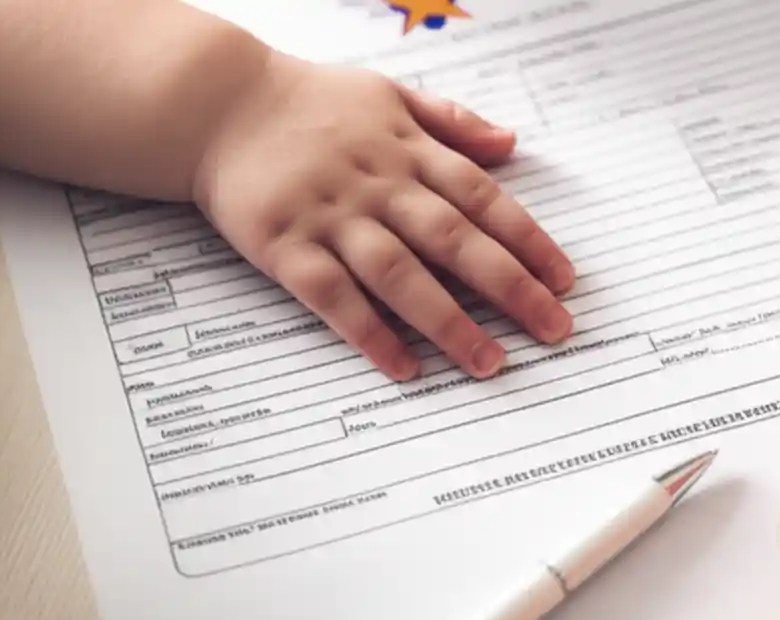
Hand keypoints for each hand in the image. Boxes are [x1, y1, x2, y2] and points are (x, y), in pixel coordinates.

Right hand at [192, 53, 574, 380]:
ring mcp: (330, 216)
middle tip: (553, 329)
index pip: (483, 198)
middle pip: (454, 240)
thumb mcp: (389, 92)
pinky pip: (331, 296)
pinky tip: (403, 367)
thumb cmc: (311, 101)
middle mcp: (377, 184)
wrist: (215, 102)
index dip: (529, 240)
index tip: (564, 280)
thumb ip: (453, 120)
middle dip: (510, 287)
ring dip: (448, 321)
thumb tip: (512, 143)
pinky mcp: (284, 245)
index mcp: (408, 149)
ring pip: (399, 274)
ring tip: (489, 362)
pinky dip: (368, 332)